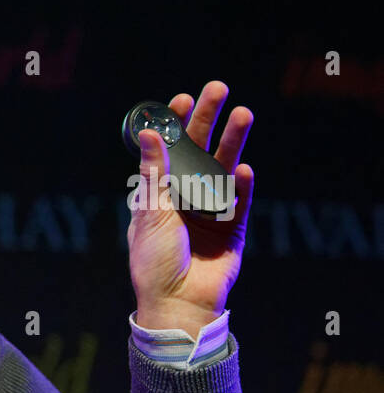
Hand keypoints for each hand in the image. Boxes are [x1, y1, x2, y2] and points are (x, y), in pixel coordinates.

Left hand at [128, 79, 253, 337]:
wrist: (177, 304)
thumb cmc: (155, 262)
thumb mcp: (151, 212)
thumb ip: (154, 173)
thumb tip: (147, 132)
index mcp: (160, 195)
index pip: (169, 151)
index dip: (175, 126)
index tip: (180, 99)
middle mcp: (185, 198)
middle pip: (200, 151)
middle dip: (208, 121)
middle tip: (218, 88)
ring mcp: (210, 212)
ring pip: (224, 169)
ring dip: (232, 143)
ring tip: (243, 114)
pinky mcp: (233, 230)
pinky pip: (241, 203)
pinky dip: (243, 187)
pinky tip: (245, 168)